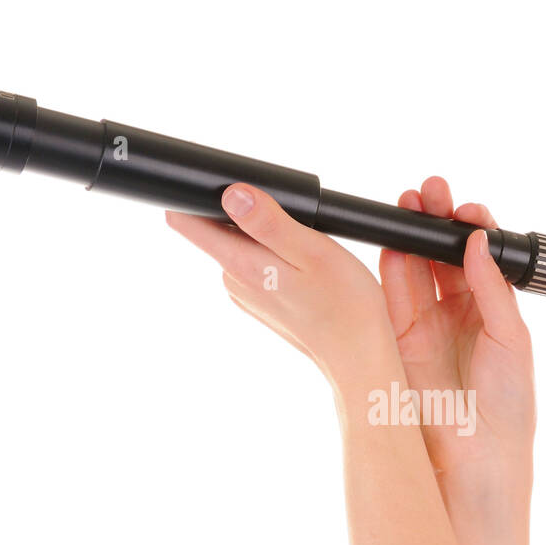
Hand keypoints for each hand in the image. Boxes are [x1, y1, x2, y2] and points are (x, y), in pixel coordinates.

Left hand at [165, 183, 392, 382]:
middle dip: (244, 213)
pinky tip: (305, 271)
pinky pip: (257, 265)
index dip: (196, 197)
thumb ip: (269, 223)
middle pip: (217, 228)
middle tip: (292, 225)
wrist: (359, 356)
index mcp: (241, 264)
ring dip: (266, 237)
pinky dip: (276, 258)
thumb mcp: (313, 251)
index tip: (224, 188)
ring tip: (304, 251)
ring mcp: (245, 294)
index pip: (187, 223)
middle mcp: (233, 281)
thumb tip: (231, 194)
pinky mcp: (260, 302)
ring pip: (241, 245)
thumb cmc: (346, 306)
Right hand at [379, 176, 535, 490]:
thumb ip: (493, 288)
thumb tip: (478, 240)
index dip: (470, 230)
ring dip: (411, 238)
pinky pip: (391, 299)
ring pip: (414, 271)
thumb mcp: (512, 339)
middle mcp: (457, 316)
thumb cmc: (508, 408)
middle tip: (429, 193)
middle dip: (435, 223)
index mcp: (492, 313)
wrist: (476, 459)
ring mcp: (425, 329)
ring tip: (409, 206)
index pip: (478, 259)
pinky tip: (392, 244)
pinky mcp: (397, 344)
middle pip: (441, 258)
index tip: (465, 208)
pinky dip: (390, 269)